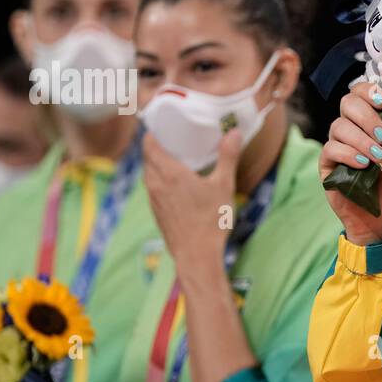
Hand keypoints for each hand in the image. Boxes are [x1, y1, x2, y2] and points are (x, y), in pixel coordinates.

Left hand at [143, 127, 240, 272]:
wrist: (196, 255)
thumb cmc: (210, 220)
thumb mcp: (224, 185)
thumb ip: (228, 157)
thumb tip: (234, 132)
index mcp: (168, 172)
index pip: (148, 144)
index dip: (153, 132)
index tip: (164, 126)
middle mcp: (155, 183)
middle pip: (147, 157)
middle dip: (157, 146)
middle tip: (174, 140)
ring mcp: (153, 199)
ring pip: (149, 174)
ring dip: (157, 164)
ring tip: (176, 161)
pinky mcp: (156, 212)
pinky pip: (153, 189)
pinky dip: (160, 181)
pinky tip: (177, 186)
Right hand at [318, 81, 381, 245]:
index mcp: (372, 121)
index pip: (362, 91)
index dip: (370, 90)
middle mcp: (353, 129)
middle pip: (348, 102)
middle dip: (368, 115)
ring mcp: (338, 146)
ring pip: (340, 125)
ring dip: (363, 140)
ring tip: (379, 159)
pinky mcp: (328, 164)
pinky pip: (331, 148)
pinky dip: (350, 154)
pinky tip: (364, 167)